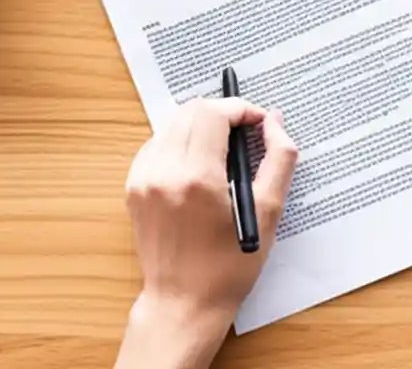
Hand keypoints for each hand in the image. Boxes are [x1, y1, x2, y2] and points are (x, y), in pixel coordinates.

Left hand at [115, 98, 298, 368]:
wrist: (184, 303)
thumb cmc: (229, 267)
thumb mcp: (267, 212)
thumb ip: (278, 159)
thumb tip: (274, 122)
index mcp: (197, 178)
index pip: (213, 113)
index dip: (241, 109)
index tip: (259, 123)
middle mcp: (163, 172)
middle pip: (191, 111)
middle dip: (223, 115)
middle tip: (246, 136)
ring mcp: (143, 180)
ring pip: (172, 124)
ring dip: (201, 127)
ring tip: (224, 153)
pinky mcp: (133, 188)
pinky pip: (156, 145)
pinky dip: (180, 143)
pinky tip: (199, 165)